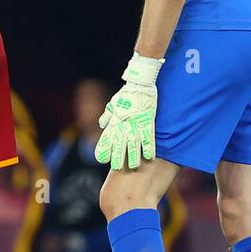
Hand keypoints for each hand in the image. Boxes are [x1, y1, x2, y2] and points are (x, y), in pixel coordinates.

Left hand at [95, 54, 163, 169]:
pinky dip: (149, 147)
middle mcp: (125, 124)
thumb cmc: (126, 93)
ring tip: (134, 167)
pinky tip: (149, 157)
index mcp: (116, 120)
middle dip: (118, 157)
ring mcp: (137, 124)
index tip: (101, 159)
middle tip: (117, 168)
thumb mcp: (113, 103)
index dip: (104, 149)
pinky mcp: (149, 122)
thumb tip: (101, 123)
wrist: (140, 83)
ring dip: (134, 156)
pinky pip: (149, 137)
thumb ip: (107, 115)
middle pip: (120, 144)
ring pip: (134, 144)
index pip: (108, 138)